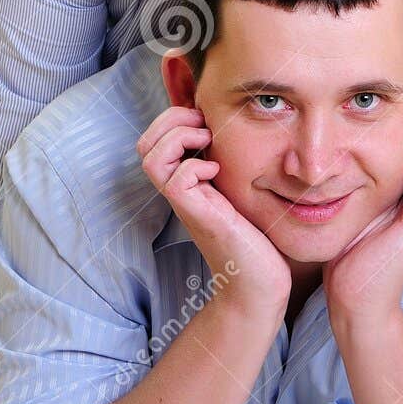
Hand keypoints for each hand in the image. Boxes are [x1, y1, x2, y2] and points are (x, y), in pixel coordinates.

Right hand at [137, 106, 290, 313]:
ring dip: (178, 139)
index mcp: (188, 183)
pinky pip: (177, 181)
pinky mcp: (199, 216)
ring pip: (151, 159)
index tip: (205, 119)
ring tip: (206, 141)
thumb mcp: (241, 191)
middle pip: (144, 145)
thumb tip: (239, 139)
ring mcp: (187, 205)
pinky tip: (218, 172)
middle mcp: (180, 192)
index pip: (154, 140)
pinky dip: (196, 167)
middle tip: (202, 124)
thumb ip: (231, 166)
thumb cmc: (255, 239)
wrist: (258, 284)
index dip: (173, 119)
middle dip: (170, 121)